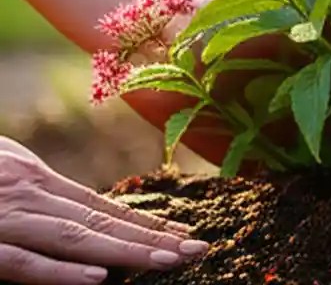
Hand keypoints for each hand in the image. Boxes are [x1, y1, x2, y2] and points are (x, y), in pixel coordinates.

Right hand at [0, 137, 208, 283]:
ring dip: (126, 250)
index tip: (183, 232)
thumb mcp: (0, 169)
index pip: (100, 206)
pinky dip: (62, 271)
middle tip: (198, 248)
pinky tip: (99, 278)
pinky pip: (24, 263)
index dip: (143, 222)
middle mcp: (28, 195)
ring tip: (170, 260)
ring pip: (75, 238)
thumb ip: (32, 189)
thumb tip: (65, 202)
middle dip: (152, 237)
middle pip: (100, 221)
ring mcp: (6, 220)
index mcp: (34, 179)